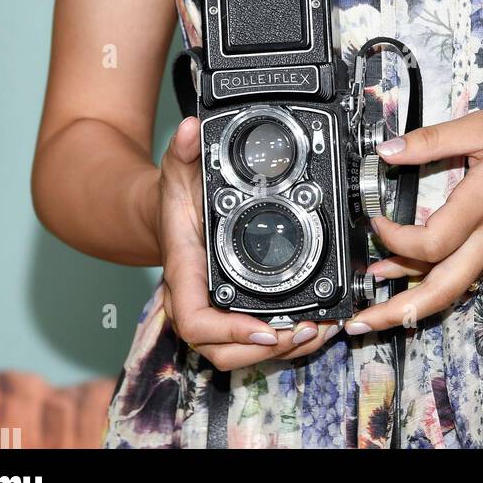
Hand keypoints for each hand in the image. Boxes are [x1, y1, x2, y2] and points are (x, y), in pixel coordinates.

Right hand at [150, 117, 339, 369]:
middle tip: (304, 330)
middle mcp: (194, 298)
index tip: (265, 329)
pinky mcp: (229, 310)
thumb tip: (192, 129)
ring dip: (278, 351)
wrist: (168, 212)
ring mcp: (212, 308)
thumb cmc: (174, 196)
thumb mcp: (178, 167)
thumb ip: (185, 148)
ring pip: (235, 354)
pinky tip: (308, 328)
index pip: (196, 320)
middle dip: (264, 351)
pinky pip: (248, 339)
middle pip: (220, 351)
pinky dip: (280, 341)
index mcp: (184, 271)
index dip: (229, 332)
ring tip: (314, 332)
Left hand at [345, 108, 482, 335]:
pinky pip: (462, 273)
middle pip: (441, 292)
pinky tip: (407, 273)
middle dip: (396, 312)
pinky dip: (431, 281)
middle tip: (358, 323)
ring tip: (372, 308)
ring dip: (410, 301)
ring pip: (450, 288)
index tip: (375, 219)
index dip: (394, 239)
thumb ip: (432, 139)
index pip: (431, 243)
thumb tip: (388, 151)